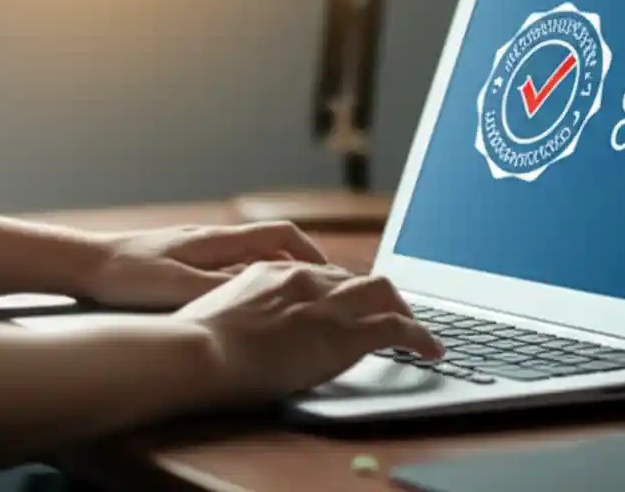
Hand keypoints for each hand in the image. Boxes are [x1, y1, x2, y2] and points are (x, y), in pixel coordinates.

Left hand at [84, 222, 331, 308]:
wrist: (85, 264)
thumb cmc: (128, 275)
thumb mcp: (181, 285)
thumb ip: (223, 285)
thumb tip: (269, 284)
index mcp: (218, 242)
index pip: (282, 236)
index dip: (312, 253)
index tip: (331, 275)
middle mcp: (211, 240)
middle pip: (270, 248)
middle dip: (300, 268)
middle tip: (319, 294)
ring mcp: (195, 249)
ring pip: (248, 259)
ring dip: (273, 277)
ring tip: (288, 305)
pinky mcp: (179, 262)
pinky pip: (227, 269)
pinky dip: (246, 284)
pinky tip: (239, 307)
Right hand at [175, 262, 442, 404]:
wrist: (200, 352)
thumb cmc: (193, 344)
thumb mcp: (216, 314)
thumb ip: (239, 311)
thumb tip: (241, 325)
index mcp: (273, 272)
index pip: (321, 273)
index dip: (342, 289)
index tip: (348, 303)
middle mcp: (305, 278)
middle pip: (355, 277)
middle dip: (377, 295)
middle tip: (391, 314)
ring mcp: (327, 302)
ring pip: (383, 292)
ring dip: (403, 310)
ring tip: (417, 332)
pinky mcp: (346, 331)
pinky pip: (397, 327)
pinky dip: (420, 337)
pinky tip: (431, 351)